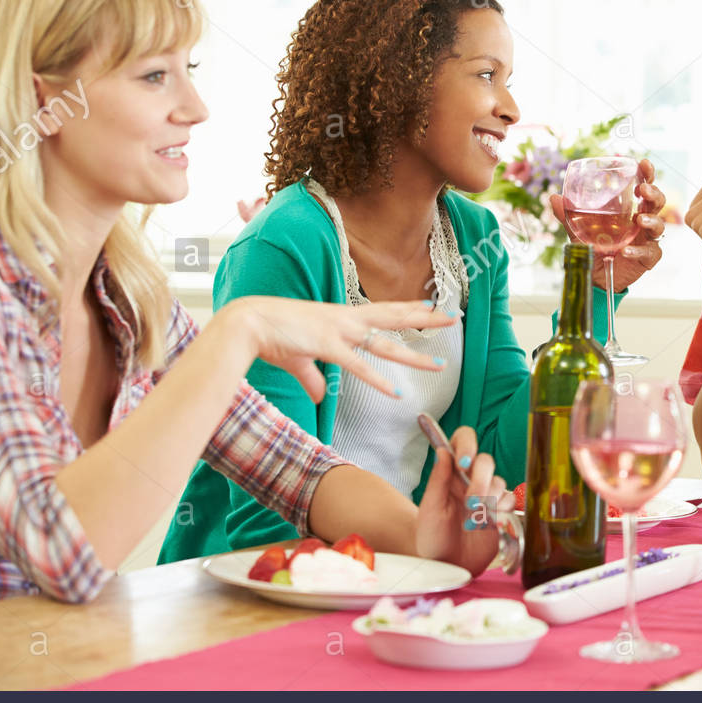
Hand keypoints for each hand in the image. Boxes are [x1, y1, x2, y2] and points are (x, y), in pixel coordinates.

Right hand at [223, 297, 456, 403]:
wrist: (248, 323)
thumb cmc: (272, 336)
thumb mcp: (299, 358)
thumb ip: (315, 378)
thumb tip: (322, 395)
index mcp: (343, 318)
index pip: (384, 311)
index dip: (408, 309)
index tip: (431, 306)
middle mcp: (347, 320)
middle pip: (395, 318)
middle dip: (425, 319)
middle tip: (453, 318)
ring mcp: (338, 331)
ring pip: (385, 344)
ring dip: (413, 356)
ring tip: (439, 365)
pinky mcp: (326, 345)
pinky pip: (357, 365)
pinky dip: (376, 379)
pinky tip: (393, 392)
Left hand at [415, 425, 513, 574]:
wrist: (449, 566)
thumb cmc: (433, 539)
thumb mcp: (430, 509)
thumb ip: (438, 479)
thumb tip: (443, 451)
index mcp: (450, 474)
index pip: (462, 441)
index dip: (467, 444)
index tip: (464, 461)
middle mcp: (469, 480)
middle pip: (485, 461)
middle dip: (480, 480)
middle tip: (471, 502)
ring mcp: (486, 495)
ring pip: (499, 481)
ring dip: (489, 499)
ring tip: (476, 518)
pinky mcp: (500, 510)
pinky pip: (510, 499)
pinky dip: (503, 509)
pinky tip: (492, 521)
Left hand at [550, 158, 665, 291]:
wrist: (595, 276)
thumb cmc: (593, 248)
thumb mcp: (578, 230)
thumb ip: (568, 215)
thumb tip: (554, 197)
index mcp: (630, 209)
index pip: (643, 187)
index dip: (647, 175)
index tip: (644, 164)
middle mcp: (642, 221)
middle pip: (657, 203)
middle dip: (653, 194)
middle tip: (643, 191)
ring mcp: (647, 239)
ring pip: (659, 226)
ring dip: (651, 220)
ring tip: (639, 220)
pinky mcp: (648, 258)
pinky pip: (649, 252)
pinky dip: (638, 251)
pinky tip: (626, 251)